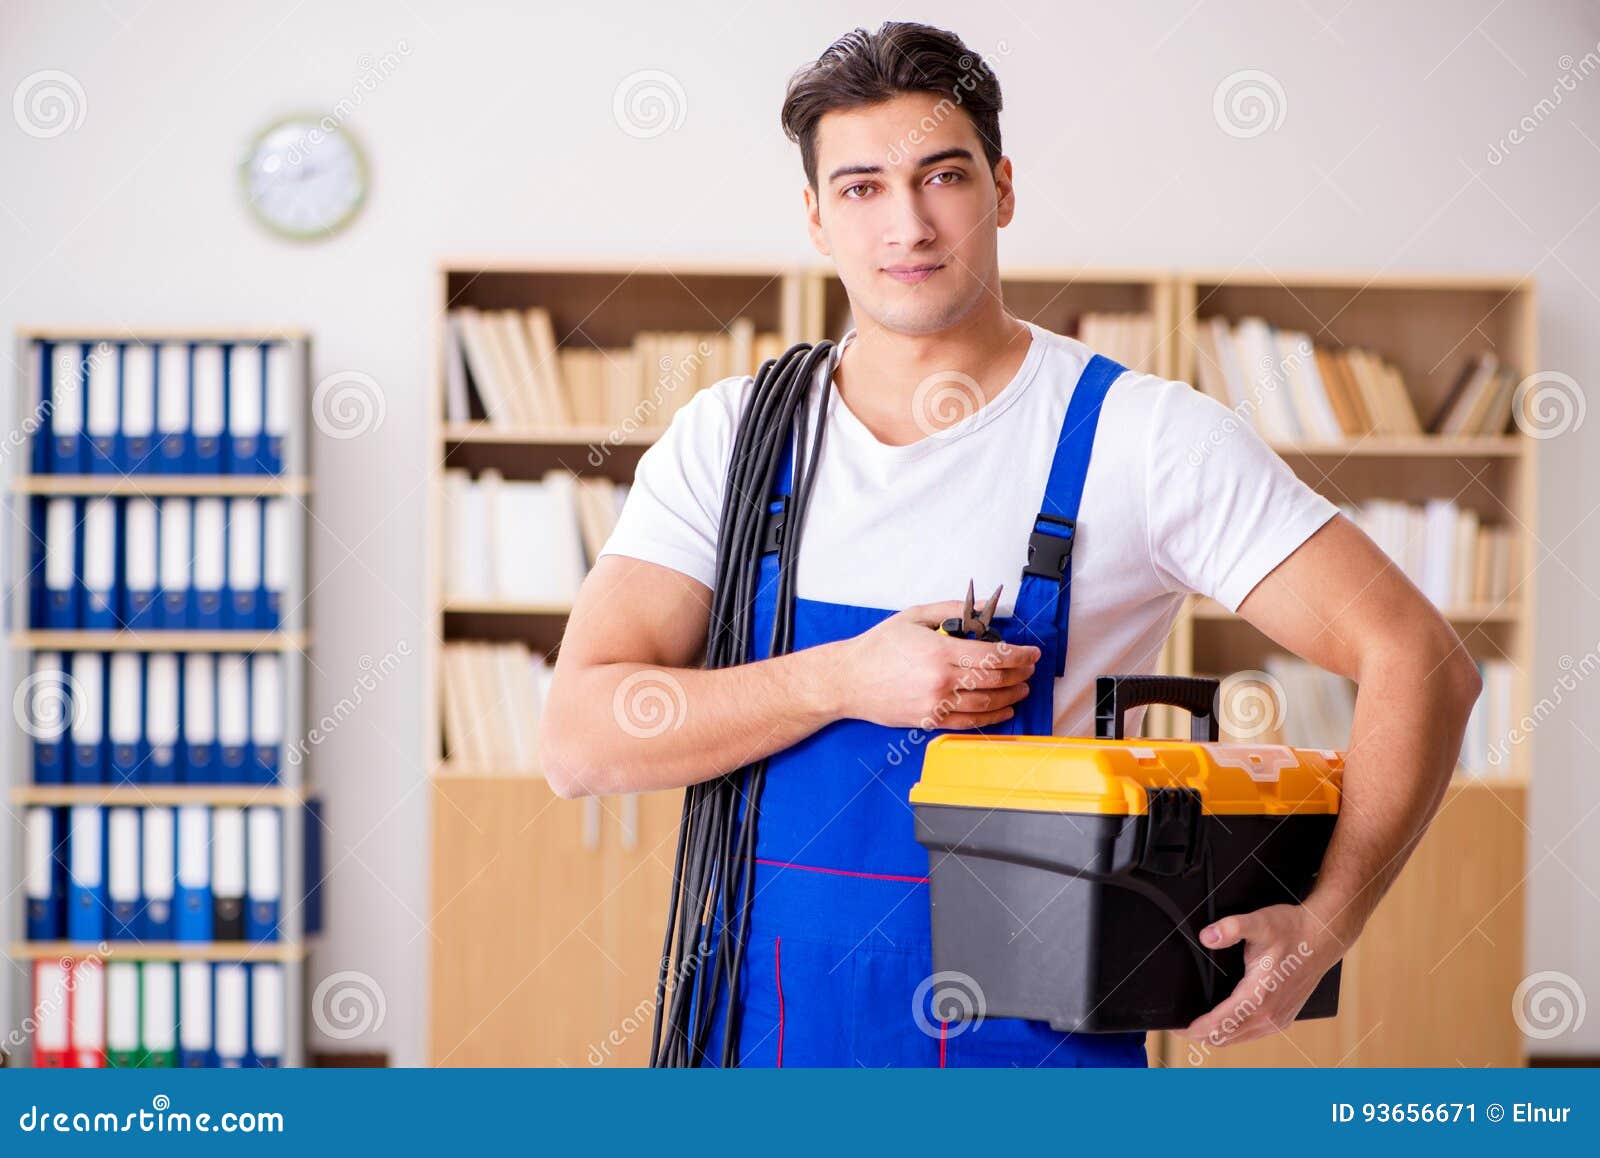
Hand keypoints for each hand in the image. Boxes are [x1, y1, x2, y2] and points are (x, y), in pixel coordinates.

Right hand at [828, 600, 1039, 730]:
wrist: (848, 680)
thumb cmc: (878, 647)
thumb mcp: (914, 616)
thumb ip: (953, 610)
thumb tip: (986, 609)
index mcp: (940, 651)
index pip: (994, 656)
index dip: (1019, 656)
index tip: (1031, 653)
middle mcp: (941, 681)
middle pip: (995, 680)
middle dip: (1020, 674)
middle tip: (1030, 669)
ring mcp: (936, 704)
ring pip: (986, 703)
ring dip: (1011, 696)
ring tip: (1022, 688)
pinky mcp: (930, 721)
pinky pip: (969, 722)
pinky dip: (992, 717)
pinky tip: (1004, 710)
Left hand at [1173, 902, 1352, 1051]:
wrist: (1323, 937)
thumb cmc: (1292, 930)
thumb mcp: (1259, 922)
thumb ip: (1231, 927)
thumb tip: (1207, 937)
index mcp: (1259, 998)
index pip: (1218, 1025)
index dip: (1193, 1029)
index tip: (1175, 1027)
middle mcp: (1269, 1016)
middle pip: (1225, 1038)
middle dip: (1199, 1034)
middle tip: (1178, 1026)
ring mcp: (1278, 1020)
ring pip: (1238, 1040)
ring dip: (1216, 1036)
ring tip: (1195, 1026)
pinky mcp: (1283, 1019)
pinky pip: (1251, 1035)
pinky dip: (1233, 1033)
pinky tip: (1223, 1023)